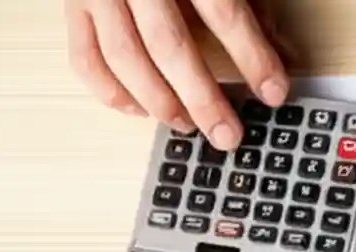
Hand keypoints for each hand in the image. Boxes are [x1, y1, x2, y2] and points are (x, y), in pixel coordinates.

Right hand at [64, 0, 292, 149]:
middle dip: (203, 98)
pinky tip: (141, 111)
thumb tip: (283, 56)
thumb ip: (252, 4)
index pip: (224, 11)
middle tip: (228, 134)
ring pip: (124, 57)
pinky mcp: (73, 4)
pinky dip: (112, 92)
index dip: (253, 56)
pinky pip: (86, 58)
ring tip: (188, 125)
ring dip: (158, 101)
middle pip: (170, 44)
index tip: (274, 92)